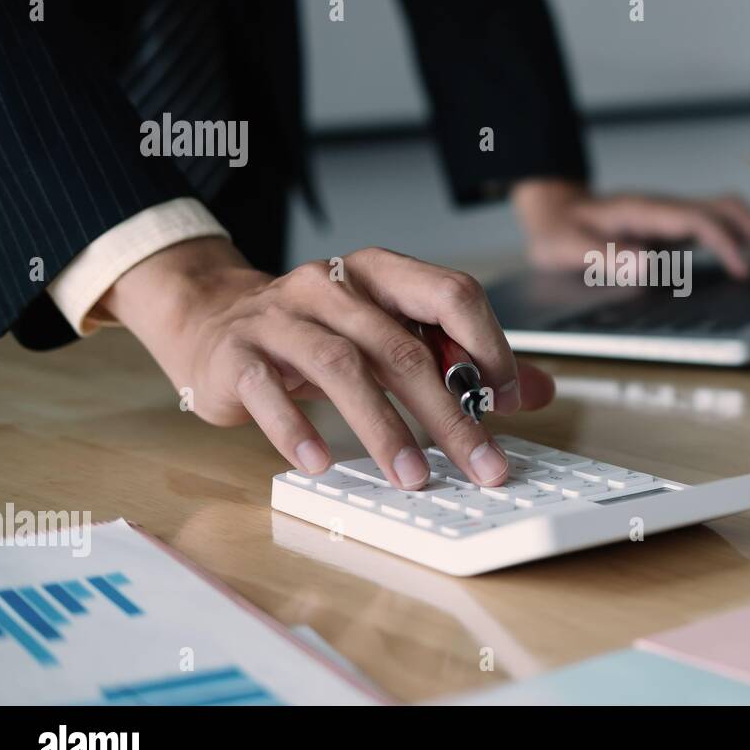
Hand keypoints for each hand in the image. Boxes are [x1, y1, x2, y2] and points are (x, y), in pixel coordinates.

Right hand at [101, 238, 553, 489]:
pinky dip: (298, 430)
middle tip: (480, 464)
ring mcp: (280, 317)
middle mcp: (332, 285)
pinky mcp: (237, 354)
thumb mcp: (389, 334)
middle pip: (402, 346)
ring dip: (384, 429)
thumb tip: (536, 391)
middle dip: (449, 413)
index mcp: (380, 273)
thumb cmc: (316, 333)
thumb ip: (460, 359)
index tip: (508, 399)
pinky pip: (270, 392)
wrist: (213, 320)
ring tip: (413, 476)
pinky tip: (322, 463)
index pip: (450, 293)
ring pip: (343, 368)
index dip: (487, 345)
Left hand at [512, 179, 749, 277]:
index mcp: (643, 211)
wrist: (554, 211)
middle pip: (724, 208)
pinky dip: (741, 238)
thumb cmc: (559, 230)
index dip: (725, 243)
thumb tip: (645, 267)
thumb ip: (602, 256)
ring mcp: (671, 216)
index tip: (743, 271)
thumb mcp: (565, 246)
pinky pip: (717, 226)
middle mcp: (664, 209)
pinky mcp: (673, 228)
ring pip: (726, 213)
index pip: (697, 219)